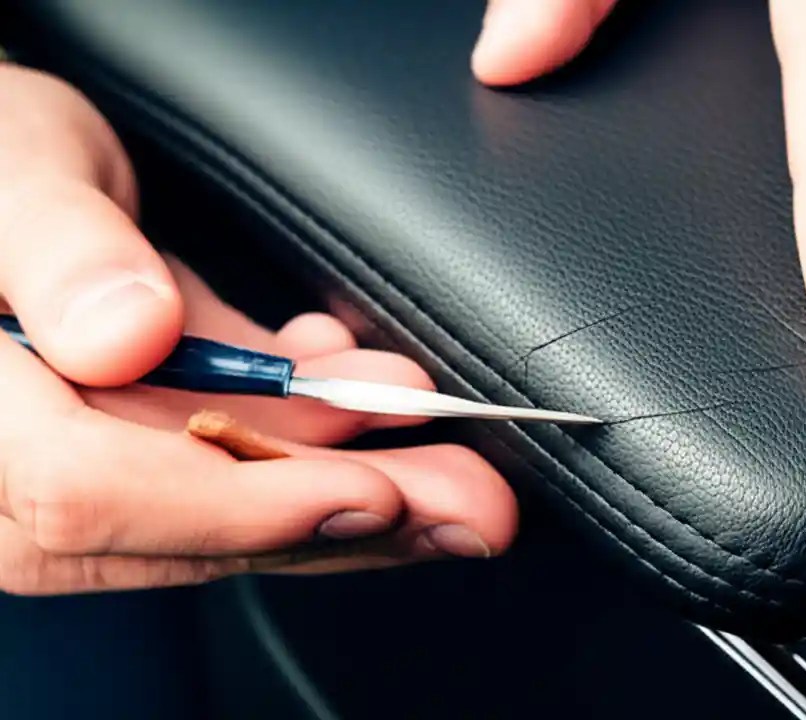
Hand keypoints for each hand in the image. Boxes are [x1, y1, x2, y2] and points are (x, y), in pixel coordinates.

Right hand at [0, 65, 516, 595]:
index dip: (235, 504)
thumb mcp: (14, 172)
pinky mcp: (134, 439)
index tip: (360, 493)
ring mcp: (78, 460)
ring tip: (456, 485)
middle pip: (173, 534)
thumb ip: (59, 249)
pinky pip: (228, 464)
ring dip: (349, 496)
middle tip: (462, 514)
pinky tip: (373, 410)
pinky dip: (315, 444)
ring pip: (220, 512)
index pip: (85, 492)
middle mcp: (12, 469)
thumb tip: (125, 334)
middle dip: (334, 525)